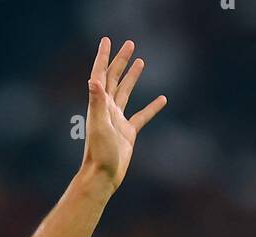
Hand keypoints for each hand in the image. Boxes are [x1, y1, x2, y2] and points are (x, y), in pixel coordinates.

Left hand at [81, 37, 166, 191]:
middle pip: (114, 79)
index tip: (107, 40)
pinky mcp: (128, 133)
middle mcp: (108, 109)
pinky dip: (151, 107)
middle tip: (130, 44)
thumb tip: (93, 80)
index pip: (101, 75)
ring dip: (132, 77)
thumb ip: (96, 101)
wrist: (103, 177)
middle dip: (121, 61)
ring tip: (140, 61)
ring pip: (126, 93)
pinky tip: (162, 100)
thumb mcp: (98, 124)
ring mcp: (118, 121)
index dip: (103, 57)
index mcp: (100, 104)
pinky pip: (142, 116)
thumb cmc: (99, 153)